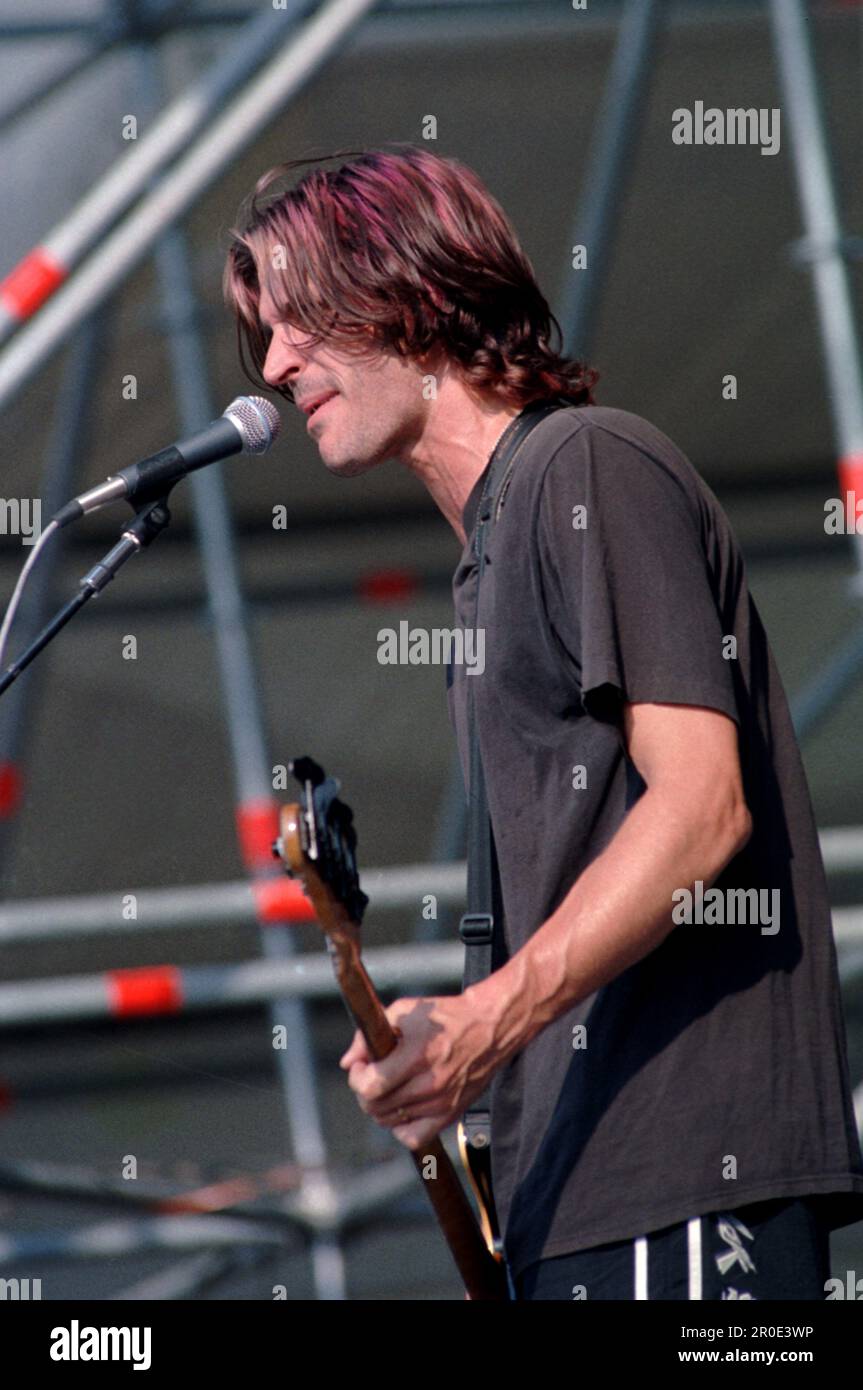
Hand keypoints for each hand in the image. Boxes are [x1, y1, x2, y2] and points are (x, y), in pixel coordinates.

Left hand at [339, 991, 500, 1150]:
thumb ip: (370, 1036)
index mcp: (416, 1056)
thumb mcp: (405, 1011)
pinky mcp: (450, 1114)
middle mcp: (429, 1084)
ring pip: (390, 1122)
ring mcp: (441, 1102)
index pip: (371, 1086)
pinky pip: (413, 1137)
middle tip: (371, 1074)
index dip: (356, 1077)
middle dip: (364, 1091)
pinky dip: (400, 1127)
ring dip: (380, 1106)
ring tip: (388, 1086)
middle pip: (376, 1107)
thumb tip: (347, 1062)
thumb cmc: (445, 1016)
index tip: (360, 1066)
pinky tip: (402, 1107)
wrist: (489, 1028)